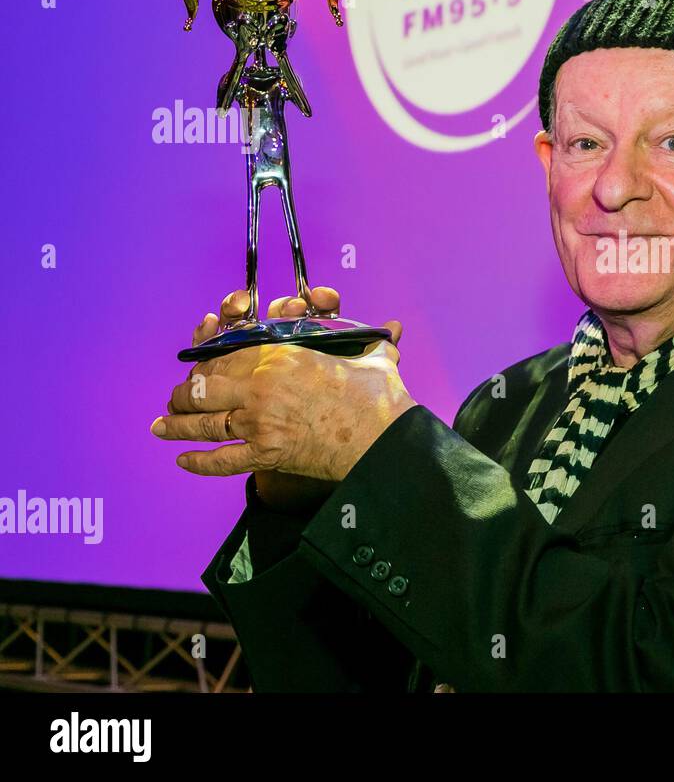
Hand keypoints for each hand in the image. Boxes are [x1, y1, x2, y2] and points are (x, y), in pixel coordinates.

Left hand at [157, 287, 415, 488]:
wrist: (383, 439)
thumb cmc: (379, 397)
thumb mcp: (373, 359)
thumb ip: (373, 341)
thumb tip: (394, 328)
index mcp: (282, 356)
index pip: (227, 354)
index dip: (208, 361)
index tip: (201, 368)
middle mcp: (261, 386)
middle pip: (206, 387)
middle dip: (186, 393)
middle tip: (178, 398)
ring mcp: (259, 422)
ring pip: (203, 422)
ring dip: (178, 424)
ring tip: (162, 425)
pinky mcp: (265, 454)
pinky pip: (221, 460)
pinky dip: (198, 462)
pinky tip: (182, 460)